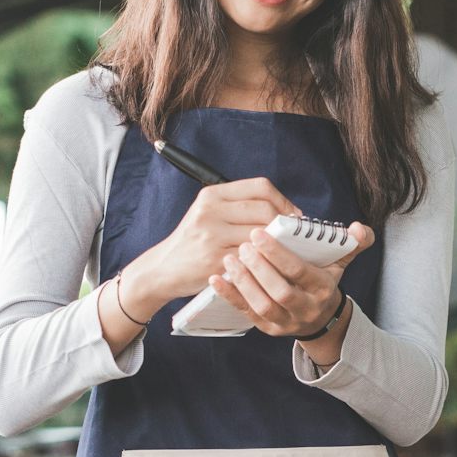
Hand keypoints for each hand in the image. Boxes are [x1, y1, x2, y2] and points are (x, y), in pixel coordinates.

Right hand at [122, 179, 302, 315]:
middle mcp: (210, 211)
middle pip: (264, 209)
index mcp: (211, 195)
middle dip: (285, 223)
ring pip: (261, 235)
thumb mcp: (208, 213)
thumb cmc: (193, 241)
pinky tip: (270, 266)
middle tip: (294, 236)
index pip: (260, 187)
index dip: (283, 200)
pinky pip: (251, 258)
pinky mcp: (214, 260)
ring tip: (285, 250)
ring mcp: (211, 236)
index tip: (294, 215)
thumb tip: (284, 210)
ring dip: (278, 244)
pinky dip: (264, 262)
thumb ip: (238, 206)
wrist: (163, 269)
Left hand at [209, 221, 374, 337]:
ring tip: (230, 259)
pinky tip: (216, 279)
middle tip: (244, 246)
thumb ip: (351, 243)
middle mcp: (305, 308)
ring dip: (244, 282)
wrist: (319, 318)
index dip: (278, 255)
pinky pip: (246, 313)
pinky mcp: (267, 327)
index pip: (300, 272)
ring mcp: (284, 321)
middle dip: (260, 269)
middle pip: (280, 292)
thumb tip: (358, 229)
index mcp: (322, 289)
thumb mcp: (340, 263)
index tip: (260, 234)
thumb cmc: (323, 281)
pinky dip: (230, 296)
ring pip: (262, 305)